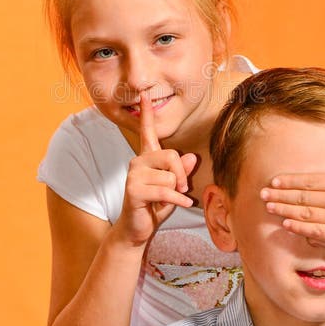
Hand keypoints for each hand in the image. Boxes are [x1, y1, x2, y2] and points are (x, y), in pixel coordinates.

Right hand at [117, 91, 196, 246]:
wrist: (137, 230)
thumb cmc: (155, 207)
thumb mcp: (174, 188)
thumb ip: (182, 172)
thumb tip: (191, 157)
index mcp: (147, 157)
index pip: (147, 132)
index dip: (146, 114)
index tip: (145, 96)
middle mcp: (138, 161)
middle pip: (171, 155)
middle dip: (182, 175)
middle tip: (181, 190)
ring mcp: (134, 174)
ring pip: (169, 176)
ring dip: (175, 192)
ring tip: (166, 201)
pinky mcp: (133, 189)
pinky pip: (165, 190)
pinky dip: (176, 200)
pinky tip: (180, 205)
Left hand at [260, 145, 324, 258]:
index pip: (312, 180)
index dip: (290, 180)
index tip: (273, 180)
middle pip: (304, 195)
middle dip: (280, 194)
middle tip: (262, 193)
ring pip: (307, 213)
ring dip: (285, 210)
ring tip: (268, 207)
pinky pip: (318, 231)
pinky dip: (300, 228)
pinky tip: (287, 225)